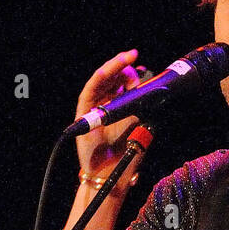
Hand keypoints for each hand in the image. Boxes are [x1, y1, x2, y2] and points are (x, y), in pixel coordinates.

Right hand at [74, 50, 148, 180]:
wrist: (114, 172)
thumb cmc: (127, 150)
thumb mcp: (139, 120)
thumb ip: (140, 101)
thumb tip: (144, 78)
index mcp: (120, 106)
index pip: (123, 82)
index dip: (131, 70)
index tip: (140, 62)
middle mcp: (106, 104)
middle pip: (112, 78)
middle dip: (123, 65)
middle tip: (133, 57)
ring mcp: (94, 108)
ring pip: (101, 80)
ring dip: (113, 67)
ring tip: (125, 59)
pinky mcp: (84, 112)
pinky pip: (90, 90)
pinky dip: (100, 78)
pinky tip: (109, 69)